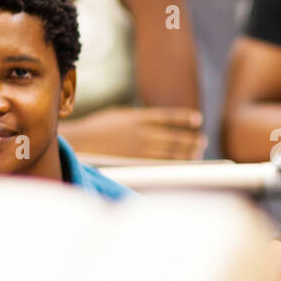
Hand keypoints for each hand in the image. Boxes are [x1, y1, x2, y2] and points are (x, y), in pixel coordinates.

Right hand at [78, 106, 206, 160]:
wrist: (79, 143)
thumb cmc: (97, 130)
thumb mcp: (119, 116)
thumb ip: (138, 119)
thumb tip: (157, 125)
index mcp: (137, 117)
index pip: (168, 116)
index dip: (185, 118)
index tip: (198, 120)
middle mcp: (142, 132)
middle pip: (173, 136)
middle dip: (189, 140)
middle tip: (201, 142)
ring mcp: (139, 149)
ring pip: (170, 151)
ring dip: (186, 152)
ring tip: (197, 153)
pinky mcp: (136, 162)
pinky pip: (160, 164)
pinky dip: (173, 164)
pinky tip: (183, 164)